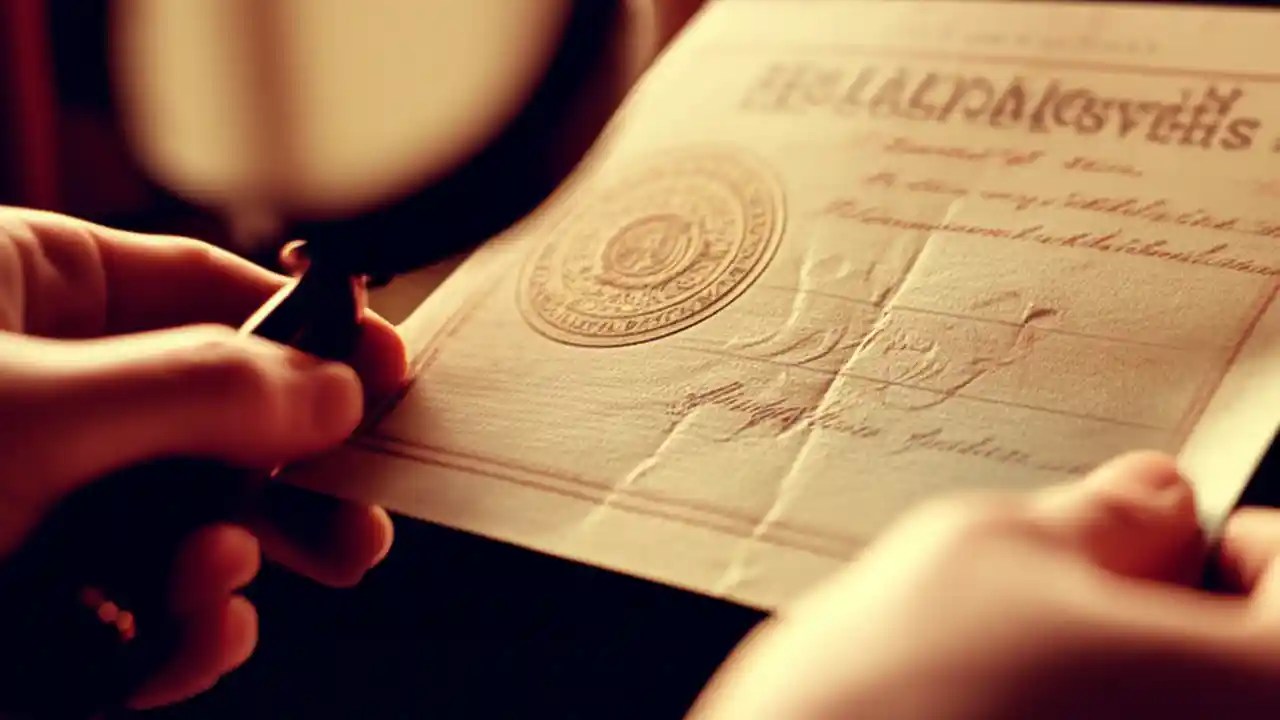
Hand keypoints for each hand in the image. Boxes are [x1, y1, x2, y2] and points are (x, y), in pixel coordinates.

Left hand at [0, 207, 405, 708]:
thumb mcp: (36, 411)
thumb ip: (204, 392)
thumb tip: (332, 391)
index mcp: (34, 295)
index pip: (206, 289)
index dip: (308, 329)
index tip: (387, 373)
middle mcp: (50, 390)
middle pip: (220, 416)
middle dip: (294, 480)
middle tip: (363, 524)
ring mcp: (41, 498)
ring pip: (186, 522)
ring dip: (229, 566)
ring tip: (223, 583)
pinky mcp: (33, 594)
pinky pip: (139, 607)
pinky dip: (177, 634)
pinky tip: (190, 636)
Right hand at [690, 451, 1279, 718]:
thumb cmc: (883, 701)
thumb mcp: (989, 545)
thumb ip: (1103, 512)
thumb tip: (1152, 500)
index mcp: (1250, 691)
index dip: (1231, 544)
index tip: (1166, 541)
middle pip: (1240, 663)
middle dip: (1164, 611)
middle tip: (1070, 595)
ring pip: (1161, 707)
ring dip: (1108, 675)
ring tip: (1011, 665)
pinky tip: (990, 719)